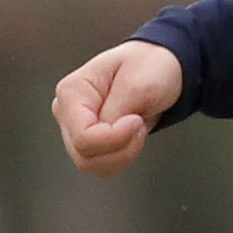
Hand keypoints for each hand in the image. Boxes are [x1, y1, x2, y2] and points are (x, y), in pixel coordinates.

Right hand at [51, 41, 184, 176]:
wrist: (166, 67)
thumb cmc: (151, 66)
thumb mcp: (138, 83)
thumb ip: (115, 111)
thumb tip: (99, 136)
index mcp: (71, 92)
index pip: (82, 137)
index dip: (115, 137)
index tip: (137, 119)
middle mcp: (66, 112)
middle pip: (84, 155)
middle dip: (121, 147)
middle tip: (140, 123)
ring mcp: (75, 129)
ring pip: (91, 165)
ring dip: (124, 153)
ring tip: (138, 127)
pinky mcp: (89, 141)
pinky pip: (102, 166)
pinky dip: (123, 156)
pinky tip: (133, 136)